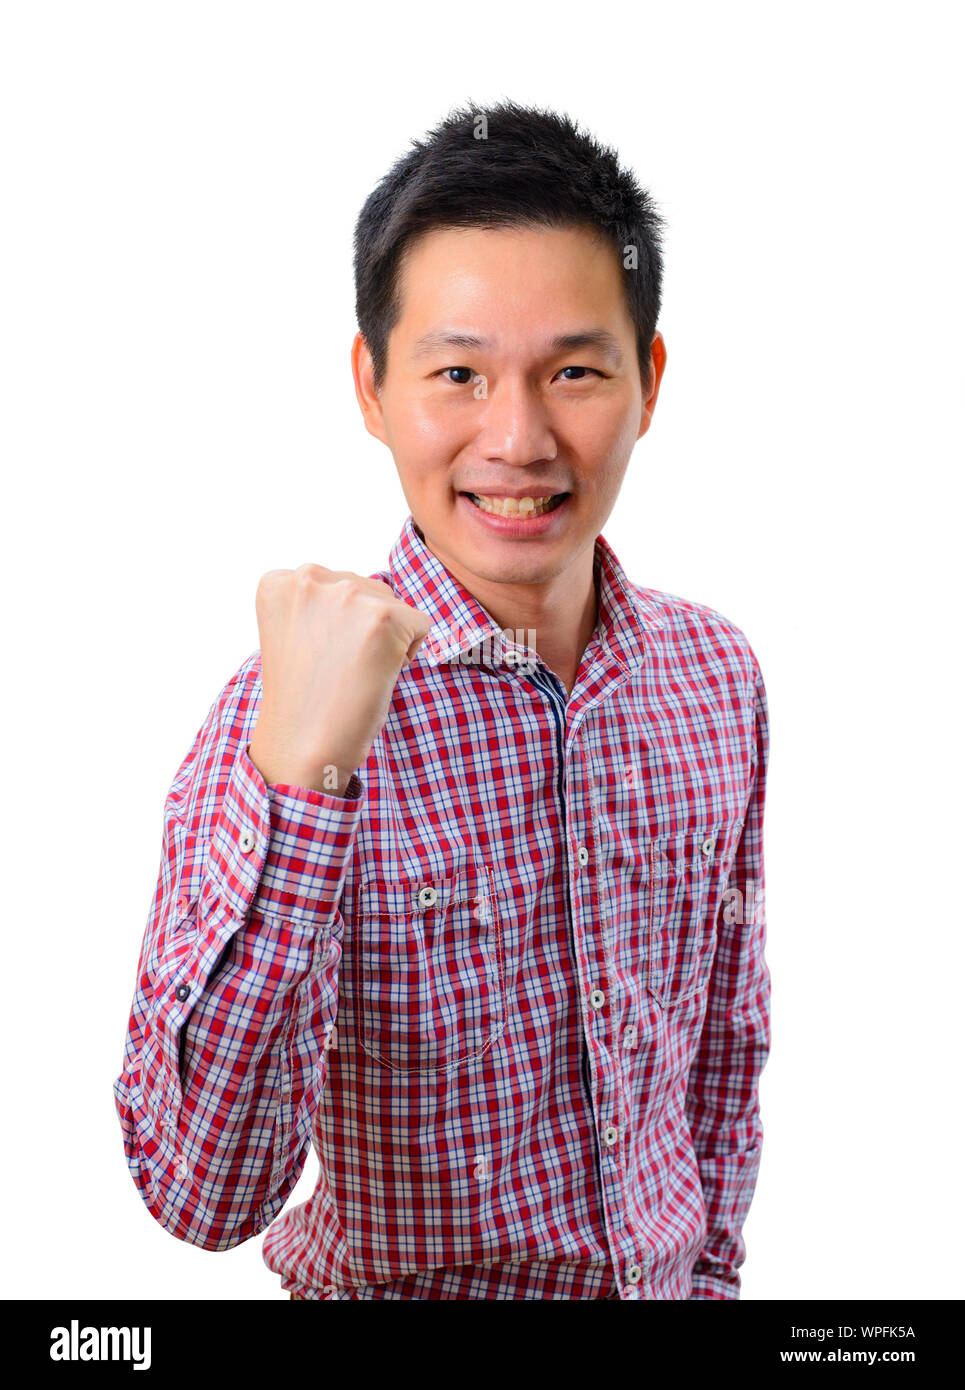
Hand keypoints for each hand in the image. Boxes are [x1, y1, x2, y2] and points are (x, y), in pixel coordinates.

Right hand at [247, 563, 431, 794]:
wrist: (301, 746)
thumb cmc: (303, 699)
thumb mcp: (297, 633)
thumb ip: (322, 603)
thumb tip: (379, 585)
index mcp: (278, 582)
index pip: (335, 585)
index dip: (337, 626)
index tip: (317, 656)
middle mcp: (308, 578)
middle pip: (368, 590)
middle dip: (364, 628)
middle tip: (338, 670)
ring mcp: (347, 595)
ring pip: (394, 606)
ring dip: (386, 639)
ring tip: (354, 673)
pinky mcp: (384, 618)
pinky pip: (420, 625)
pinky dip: (408, 653)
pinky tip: (376, 677)